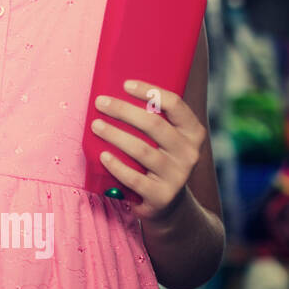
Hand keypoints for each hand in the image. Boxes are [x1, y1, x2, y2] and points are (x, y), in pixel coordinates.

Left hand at [89, 79, 207, 224]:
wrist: (169, 204)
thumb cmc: (159, 159)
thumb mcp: (166, 140)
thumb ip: (153, 118)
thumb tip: (115, 89)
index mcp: (192, 133)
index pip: (175, 105)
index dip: (150, 92)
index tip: (125, 84)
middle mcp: (189, 153)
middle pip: (154, 125)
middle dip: (124, 110)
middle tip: (100, 102)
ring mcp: (177, 176)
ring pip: (142, 151)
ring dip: (115, 135)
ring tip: (95, 125)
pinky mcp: (161, 196)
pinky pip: (135, 179)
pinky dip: (117, 166)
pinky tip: (103, 155)